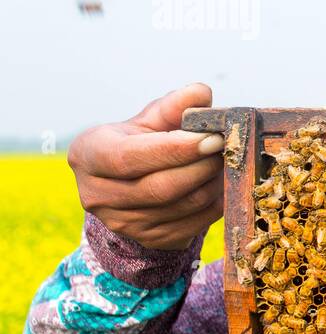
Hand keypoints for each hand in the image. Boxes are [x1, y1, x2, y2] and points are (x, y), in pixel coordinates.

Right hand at [67, 83, 225, 250]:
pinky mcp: (149, 239)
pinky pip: (193, 224)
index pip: (129, 157)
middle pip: (158, 188)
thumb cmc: (143, 141)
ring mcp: (121, 222)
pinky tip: (225, 184)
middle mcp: (96, 194)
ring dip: (213, 184)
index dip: (174, 150)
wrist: (133, 181)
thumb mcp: (151, 119)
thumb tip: (201, 93)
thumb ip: (174, 105)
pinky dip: (216, 203)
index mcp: (89, 154)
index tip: (212, 138)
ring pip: (181, 207)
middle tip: (229, 149)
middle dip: (201, 167)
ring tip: (229, 163)